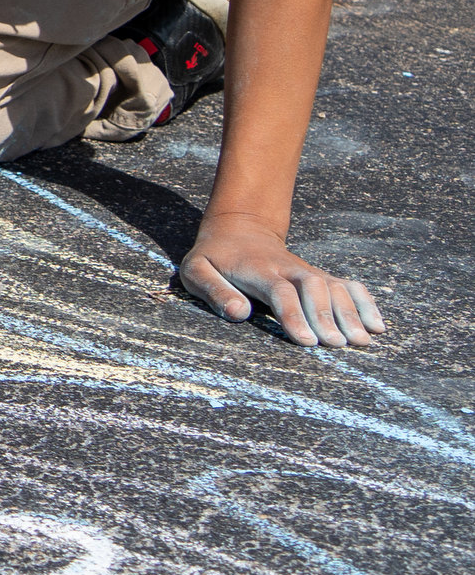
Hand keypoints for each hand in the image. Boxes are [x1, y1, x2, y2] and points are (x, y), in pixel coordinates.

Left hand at [180, 212, 383, 346]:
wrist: (239, 230)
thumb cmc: (214, 258)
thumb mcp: (197, 270)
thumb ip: (214, 290)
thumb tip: (238, 314)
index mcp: (257, 269)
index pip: (280, 291)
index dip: (294, 315)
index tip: (306, 341)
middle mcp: (288, 269)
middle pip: (314, 288)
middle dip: (327, 316)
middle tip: (337, 345)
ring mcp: (308, 271)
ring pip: (335, 287)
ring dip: (351, 313)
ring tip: (362, 341)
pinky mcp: (321, 276)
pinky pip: (348, 286)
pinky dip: (365, 303)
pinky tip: (378, 326)